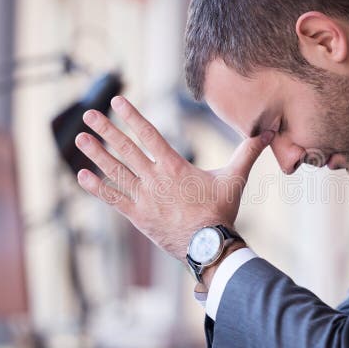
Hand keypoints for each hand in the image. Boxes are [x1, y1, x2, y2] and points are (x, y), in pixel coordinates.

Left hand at [74, 96, 272, 260]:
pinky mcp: (137, 216)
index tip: (117, 101)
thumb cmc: (221, 212)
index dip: (132, 115)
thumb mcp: (235, 178)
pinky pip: (113, 199)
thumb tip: (267, 132)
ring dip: (96, 153)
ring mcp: (143, 197)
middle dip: (106, 129)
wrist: (209, 246)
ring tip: (81, 138)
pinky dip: (97, 187)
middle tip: (89, 113)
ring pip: (115, 171)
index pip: (149, 134)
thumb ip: (247, 152)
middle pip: (126, 148)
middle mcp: (154, 178)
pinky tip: (82, 176)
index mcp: (173, 166)